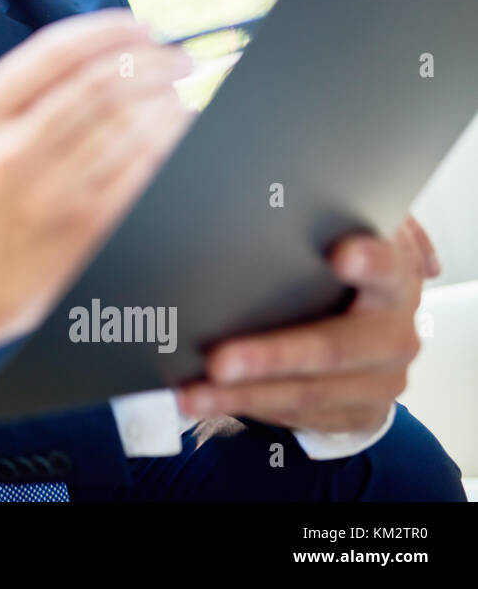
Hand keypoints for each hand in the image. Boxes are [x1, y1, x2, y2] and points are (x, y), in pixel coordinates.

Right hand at [0, 8, 192, 352]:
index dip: (111, 31)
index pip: (56, 52)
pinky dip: (172, 140)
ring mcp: (46, 194)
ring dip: (167, 100)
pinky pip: (144, 168)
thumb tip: (119, 41)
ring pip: (129, 124)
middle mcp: (7, 154)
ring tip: (176, 95)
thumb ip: (26, 85)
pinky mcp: (84, 227)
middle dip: (153, 62)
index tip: (144, 28)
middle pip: (100, 84)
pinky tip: (177, 130)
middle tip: (178, 60)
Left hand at [176, 216, 436, 433]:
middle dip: (270, 356)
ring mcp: (379, 381)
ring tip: (192, 393)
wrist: (380, 340)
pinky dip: (243, 408)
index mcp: (395, 277)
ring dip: (240, 395)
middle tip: (218, 360)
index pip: (389, 264)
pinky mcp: (354, 414)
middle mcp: (395, 333)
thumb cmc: (346, 276)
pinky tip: (204, 401)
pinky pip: (293, 416)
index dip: (371, 260)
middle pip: (332, 348)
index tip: (342, 254)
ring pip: (303, 393)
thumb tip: (268, 173)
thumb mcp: (348, 234)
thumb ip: (328, 210)